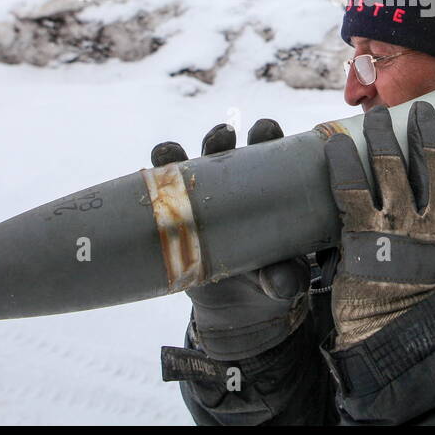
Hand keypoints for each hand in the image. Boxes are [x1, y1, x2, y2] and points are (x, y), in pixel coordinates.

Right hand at [152, 119, 309, 361]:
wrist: (238, 305)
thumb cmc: (272, 275)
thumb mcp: (284, 278)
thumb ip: (286, 277)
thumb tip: (282, 284)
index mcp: (268, 183)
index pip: (267, 147)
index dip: (264, 131)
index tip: (264, 129)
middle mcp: (232, 182)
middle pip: (224, 148)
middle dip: (220, 136)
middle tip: (222, 136)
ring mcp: (199, 197)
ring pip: (185, 164)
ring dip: (177, 154)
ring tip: (172, 153)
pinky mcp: (173, 216)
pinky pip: (158, 193)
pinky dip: (152, 181)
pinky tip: (147, 177)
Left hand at [323, 101, 434, 348]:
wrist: (383, 331)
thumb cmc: (399, 299)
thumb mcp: (427, 264)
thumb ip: (429, 234)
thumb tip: (423, 210)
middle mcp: (425, 226)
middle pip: (430, 167)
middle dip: (424, 133)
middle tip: (417, 109)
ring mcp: (396, 227)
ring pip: (392, 169)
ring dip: (383, 137)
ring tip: (376, 115)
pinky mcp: (364, 234)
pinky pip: (351, 189)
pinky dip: (343, 162)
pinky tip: (336, 143)